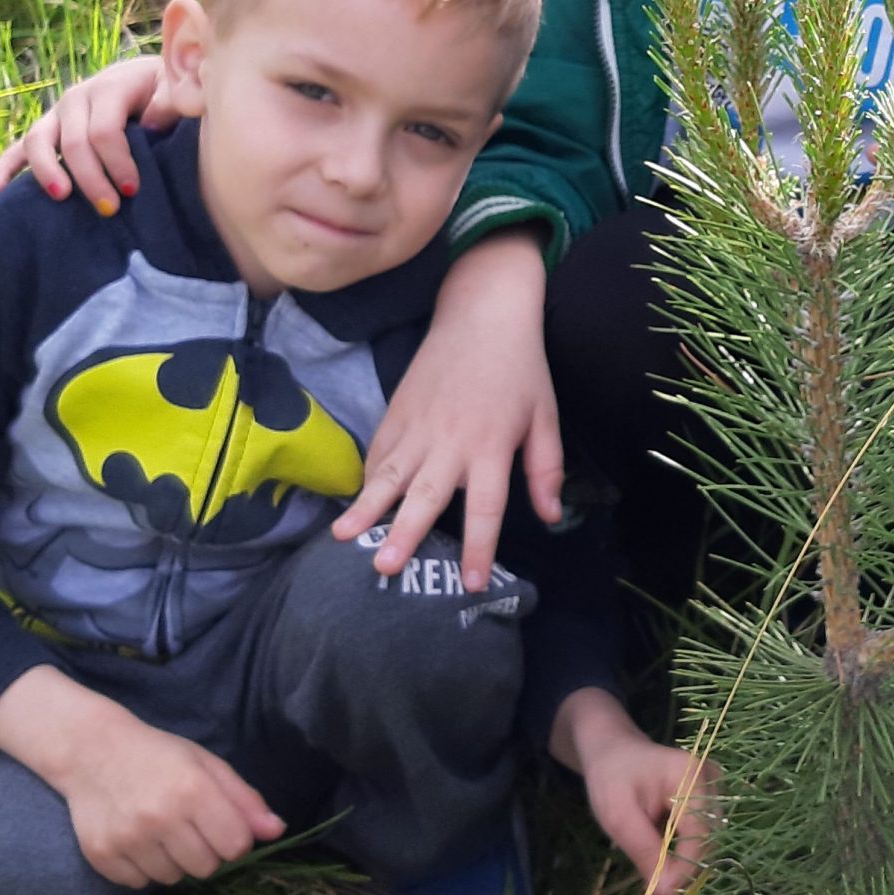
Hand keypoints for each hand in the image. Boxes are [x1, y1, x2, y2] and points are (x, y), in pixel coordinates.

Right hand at [0, 54, 175, 213]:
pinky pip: (18, 149)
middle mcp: (77, 99)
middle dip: (90, 178)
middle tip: (109, 208)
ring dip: (47, 172)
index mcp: (109, 87)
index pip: (104, 130)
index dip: (116, 162)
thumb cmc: (167, 92)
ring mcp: (58, 115)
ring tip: (61, 198)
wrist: (151, 78)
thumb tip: (151, 125)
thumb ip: (169, 103)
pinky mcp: (48, 130)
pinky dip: (4, 169)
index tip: (132, 190)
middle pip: (73, 142)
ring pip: (38, 141)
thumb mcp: (176, 89)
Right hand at [0, 668, 283, 887]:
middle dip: (204, 851)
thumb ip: (244, 799)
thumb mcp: (206, 765)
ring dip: (172, 860)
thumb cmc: (158, 755)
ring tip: (158, 830)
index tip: (219, 824)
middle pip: (207, 867)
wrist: (91, 751)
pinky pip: (139, 884)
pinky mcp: (101, 856)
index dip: (233, 838)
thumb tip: (277, 831)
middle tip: (186, 825)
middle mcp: (160, 817)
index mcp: (192, 790)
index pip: (236, 846)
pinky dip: (142, 868)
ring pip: (172, 879)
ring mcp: (128, 839)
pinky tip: (135, 839)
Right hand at [331, 231, 560, 590]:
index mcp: (492, 445)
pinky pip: (378, 450)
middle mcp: (451, 440)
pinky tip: (356, 506)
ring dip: (366, 507)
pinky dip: (366, 479)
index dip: (479, 548)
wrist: (483, 311)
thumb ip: (545, 469)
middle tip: (385, 567)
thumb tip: (551, 517)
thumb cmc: (521, 369)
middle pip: (425, 495)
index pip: (485, 507)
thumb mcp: (545, 417)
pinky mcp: (397, 409)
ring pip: (388, 473)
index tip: (471, 583)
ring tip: (343, 538)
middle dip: (404, 533)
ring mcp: (418, 424)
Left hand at [551, 689, 712, 894]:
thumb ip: (645, 851)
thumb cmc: (610, 776)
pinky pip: (700, 837)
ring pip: (705, 843)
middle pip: (707, 841)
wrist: (612, 750)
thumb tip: (668, 894)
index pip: (700, 835)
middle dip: (684, 874)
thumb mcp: (618, 816)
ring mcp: (714, 790)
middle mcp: (712, 781)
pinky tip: (663, 874)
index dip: (685, 871)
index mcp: (692, 776)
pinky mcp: (708, 802)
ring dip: (683, 869)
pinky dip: (681, 857)